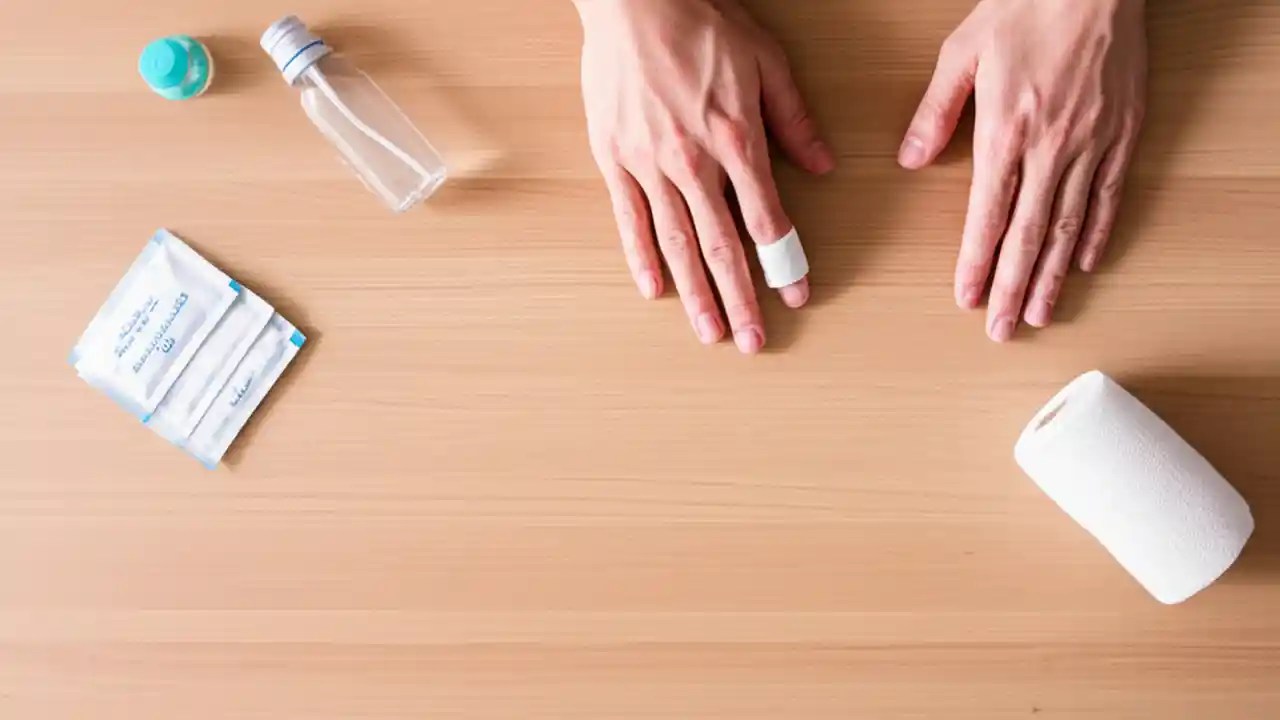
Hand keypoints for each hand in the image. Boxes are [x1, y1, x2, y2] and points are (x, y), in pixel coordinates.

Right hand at [574, 0, 834, 352]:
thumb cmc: (700, 22)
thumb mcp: (766, 62)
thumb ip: (794, 120)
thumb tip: (824, 165)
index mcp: (736, 140)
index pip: (766, 220)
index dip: (783, 263)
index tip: (797, 295)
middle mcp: (693, 163)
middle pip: (721, 246)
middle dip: (741, 298)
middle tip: (752, 341)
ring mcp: (649, 165)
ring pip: (676, 244)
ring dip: (696, 294)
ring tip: (709, 333)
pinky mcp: (614, 159)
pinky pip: (629, 219)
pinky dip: (641, 258)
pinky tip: (653, 291)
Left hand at [899, 0, 1146, 340]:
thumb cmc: (1026, 6)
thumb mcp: (962, 51)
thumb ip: (935, 111)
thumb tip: (910, 160)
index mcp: (1005, 130)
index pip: (987, 214)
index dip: (975, 261)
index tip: (966, 298)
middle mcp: (1051, 146)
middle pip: (1028, 234)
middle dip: (1010, 287)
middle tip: (1000, 330)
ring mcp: (1092, 143)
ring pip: (1069, 225)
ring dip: (1052, 276)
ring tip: (1039, 313)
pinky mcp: (1124, 133)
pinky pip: (1109, 195)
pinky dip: (1097, 233)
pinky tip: (1084, 264)